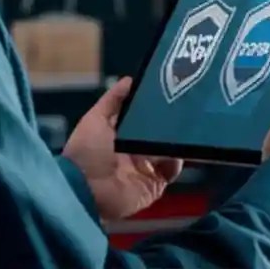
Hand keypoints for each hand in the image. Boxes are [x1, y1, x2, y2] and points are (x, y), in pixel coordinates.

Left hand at [62, 77, 183, 221]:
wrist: (85, 189)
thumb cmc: (86, 150)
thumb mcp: (95, 119)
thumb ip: (113, 100)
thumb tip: (130, 79)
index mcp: (121, 135)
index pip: (144, 119)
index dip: (154, 109)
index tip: (170, 93)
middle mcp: (135, 151)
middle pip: (159, 135)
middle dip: (170, 125)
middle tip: (185, 110)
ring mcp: (146, 169)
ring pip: (169, 151)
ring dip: (175, 141)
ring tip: (183, 129)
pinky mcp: (153, 185)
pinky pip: (171, 171)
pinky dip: (175, 162)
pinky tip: (175, 152)